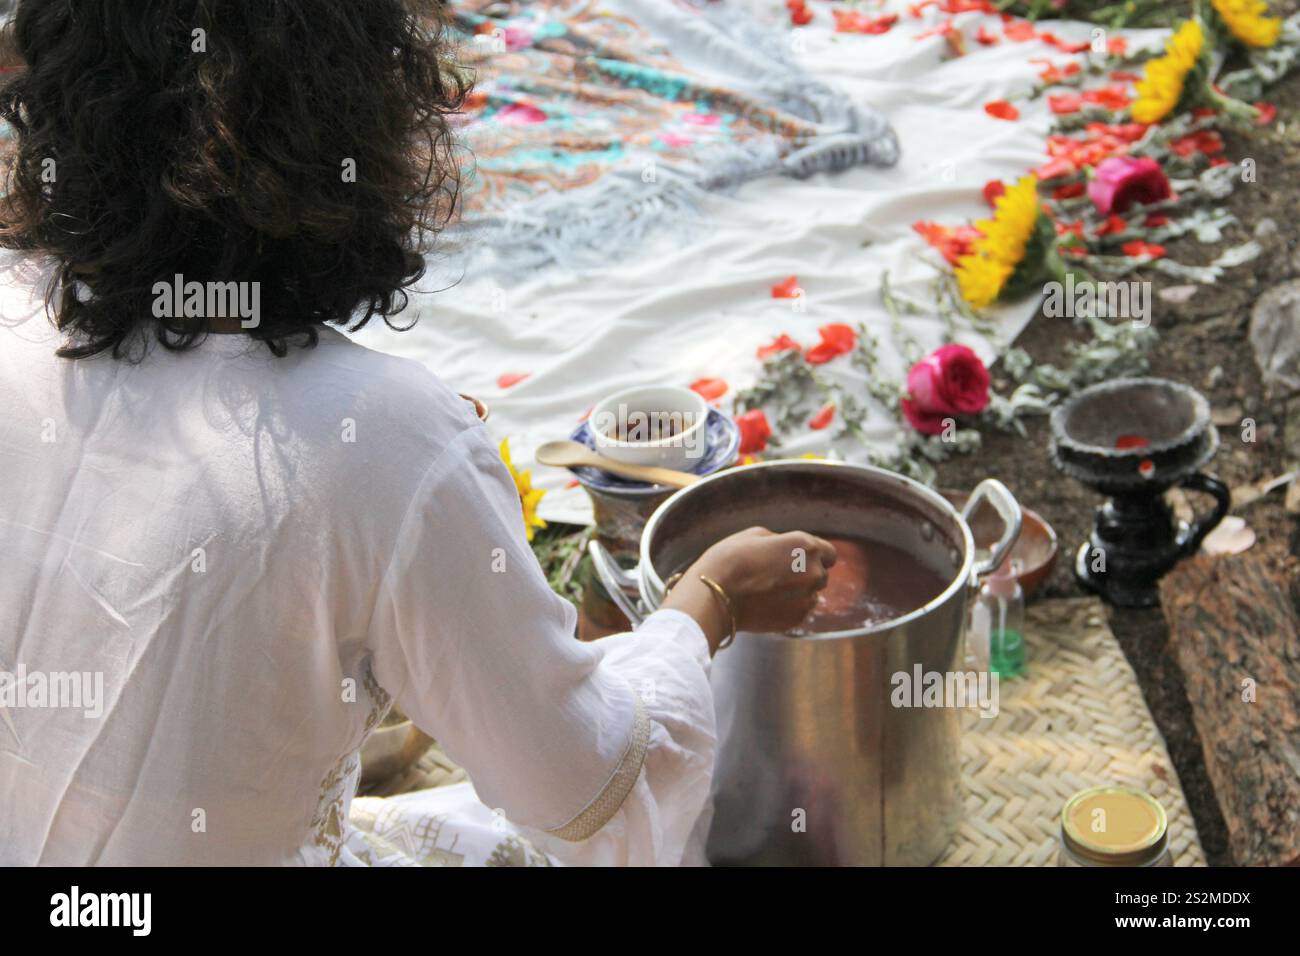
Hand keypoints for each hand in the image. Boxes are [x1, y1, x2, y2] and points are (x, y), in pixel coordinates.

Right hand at [661, 527, 836, 650]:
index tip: (799, 558)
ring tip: (769, 590)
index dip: (814, 554)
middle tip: (777, 573)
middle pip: (821, 573)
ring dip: (798, 591)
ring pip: (812, 593)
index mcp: (805, 546)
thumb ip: (781, 540)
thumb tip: (789, 549)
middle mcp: (813, 573)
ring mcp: (806, 599)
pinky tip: (766, 602)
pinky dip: (790, 606)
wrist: (714, 597)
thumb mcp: (754, 535)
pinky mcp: (796, 619)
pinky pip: (801, 610)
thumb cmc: (729, 560)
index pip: (829, 552)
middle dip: (805, 572)